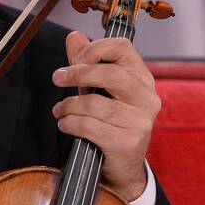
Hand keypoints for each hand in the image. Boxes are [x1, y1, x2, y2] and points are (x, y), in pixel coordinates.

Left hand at [51, 30, 160, 202]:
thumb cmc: (111, 124)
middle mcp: (147, 98)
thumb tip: (74, 36)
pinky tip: (65, 124)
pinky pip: (89, 126)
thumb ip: (87, 64)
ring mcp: (140, 122)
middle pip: (110, 74)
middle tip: (57, 78)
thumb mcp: (100, 91)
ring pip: (95, 103)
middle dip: (78, 74)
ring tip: (60, 110)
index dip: (96, 48)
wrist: (123, 168)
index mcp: (143, 79)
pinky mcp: (127, 143)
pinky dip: (70, 123)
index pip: (124, 48)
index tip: (75, 59)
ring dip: (69, 105)